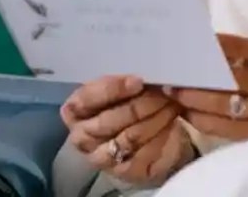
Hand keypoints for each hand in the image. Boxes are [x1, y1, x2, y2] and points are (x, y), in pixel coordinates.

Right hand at [61, 75, 195, 186]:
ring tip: (171, 106)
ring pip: (129, 137)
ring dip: (155, 119)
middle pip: (109, 121)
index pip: (87, 99)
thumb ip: (123, 83)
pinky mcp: (124, 172)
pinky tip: (173, 126)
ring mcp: (101, 158)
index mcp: (75, 111)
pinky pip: (144, 154)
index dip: (113, 89)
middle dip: (140, 104)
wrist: (144, 139)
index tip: (138, 82)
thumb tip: (146, 75)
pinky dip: (161, 137)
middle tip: (163, 93)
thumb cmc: (126, 106)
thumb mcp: (120, 91)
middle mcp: (82, 137)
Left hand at [169, 33, 247, 140]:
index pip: (237, 47)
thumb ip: (233, 52)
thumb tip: (194, 46)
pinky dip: (201, 120)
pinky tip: (187, 113)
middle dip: (196, 80)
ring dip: (195, 101)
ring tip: (175, 96)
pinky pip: (224, 128)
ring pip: (225, 106)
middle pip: (230, 80)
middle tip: (171, 79)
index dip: (208, 50)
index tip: (182, 51)